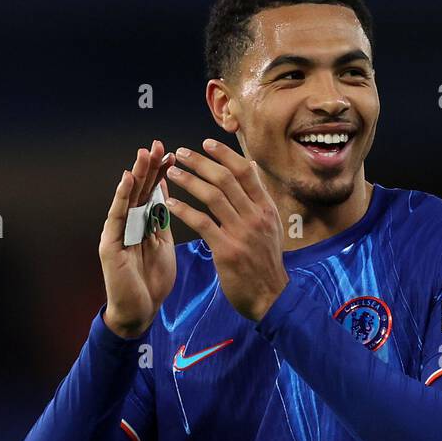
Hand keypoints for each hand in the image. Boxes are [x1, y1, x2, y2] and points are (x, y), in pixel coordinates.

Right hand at [99, 140, 176, 336]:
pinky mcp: (109, 245)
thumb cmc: (152, 281)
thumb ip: (161, 220)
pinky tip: (127, 180)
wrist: (139, 312)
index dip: (162, 173)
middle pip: (139, 190)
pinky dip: (121, 198)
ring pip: (127, 199)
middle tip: (158, 144)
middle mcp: (127, 224)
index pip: (152, 193)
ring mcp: (116, 233)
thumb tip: (167, 193)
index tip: (173, 154)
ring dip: (135, 175)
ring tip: (143, 154)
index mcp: (142, 224)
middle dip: (149, 167)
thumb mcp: (163, 245)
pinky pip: (116, 217)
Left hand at [164, 140, 288, 321]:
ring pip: (212, 196)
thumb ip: (259, 197)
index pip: (245, 171)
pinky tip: (170, 203)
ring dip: (189, 181)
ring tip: (172, 173)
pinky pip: (202, 223)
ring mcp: (242, 233)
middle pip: (225, 179)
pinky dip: (184, 210)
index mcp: (266, 208)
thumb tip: (251, 166)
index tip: (206, 143)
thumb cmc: (266, 262)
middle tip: (181, 153)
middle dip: (200, 162)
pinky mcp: (226, 250)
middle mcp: (256, 216)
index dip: (224, 154)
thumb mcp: (271, 226)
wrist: (271, 297)